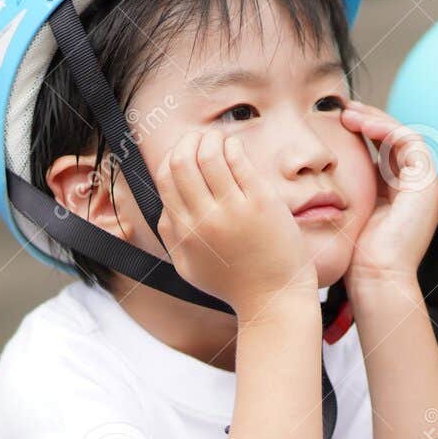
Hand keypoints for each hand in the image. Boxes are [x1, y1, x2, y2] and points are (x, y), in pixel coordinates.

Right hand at [154, 129, 314, 316]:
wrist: (273, 299)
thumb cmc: (233, 283)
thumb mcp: (188, 266)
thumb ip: (171, 234)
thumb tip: (165, 202)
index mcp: (184, 232)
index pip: (165, 178)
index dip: (171, 156)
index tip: (184, 153)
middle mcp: (204, 220)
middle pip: (181, 161)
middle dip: (188, 141)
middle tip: (200, 140)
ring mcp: (233, 211)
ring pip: (209, 155)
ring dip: (211, 139)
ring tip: (219, 140)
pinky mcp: (261, 204)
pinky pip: (239, 161)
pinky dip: (232, 146)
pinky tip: (235, 148)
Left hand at [339, 102, 437, 286]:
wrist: (376, 280)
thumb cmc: (359, 258)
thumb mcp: (353, 213)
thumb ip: (353, 189)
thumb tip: (328, 170)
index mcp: (404, 194)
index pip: (389, 150)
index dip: (366, 131)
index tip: (339, 121)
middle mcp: (420, 188)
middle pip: (398, 139)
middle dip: (370, 120)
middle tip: (343, 108)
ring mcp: (427, 186)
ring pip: (404, 136)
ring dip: (376, 120)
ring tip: (349, 113)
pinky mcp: (427, 185)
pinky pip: (409, 143)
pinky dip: (386, 130)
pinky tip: (361, 125)